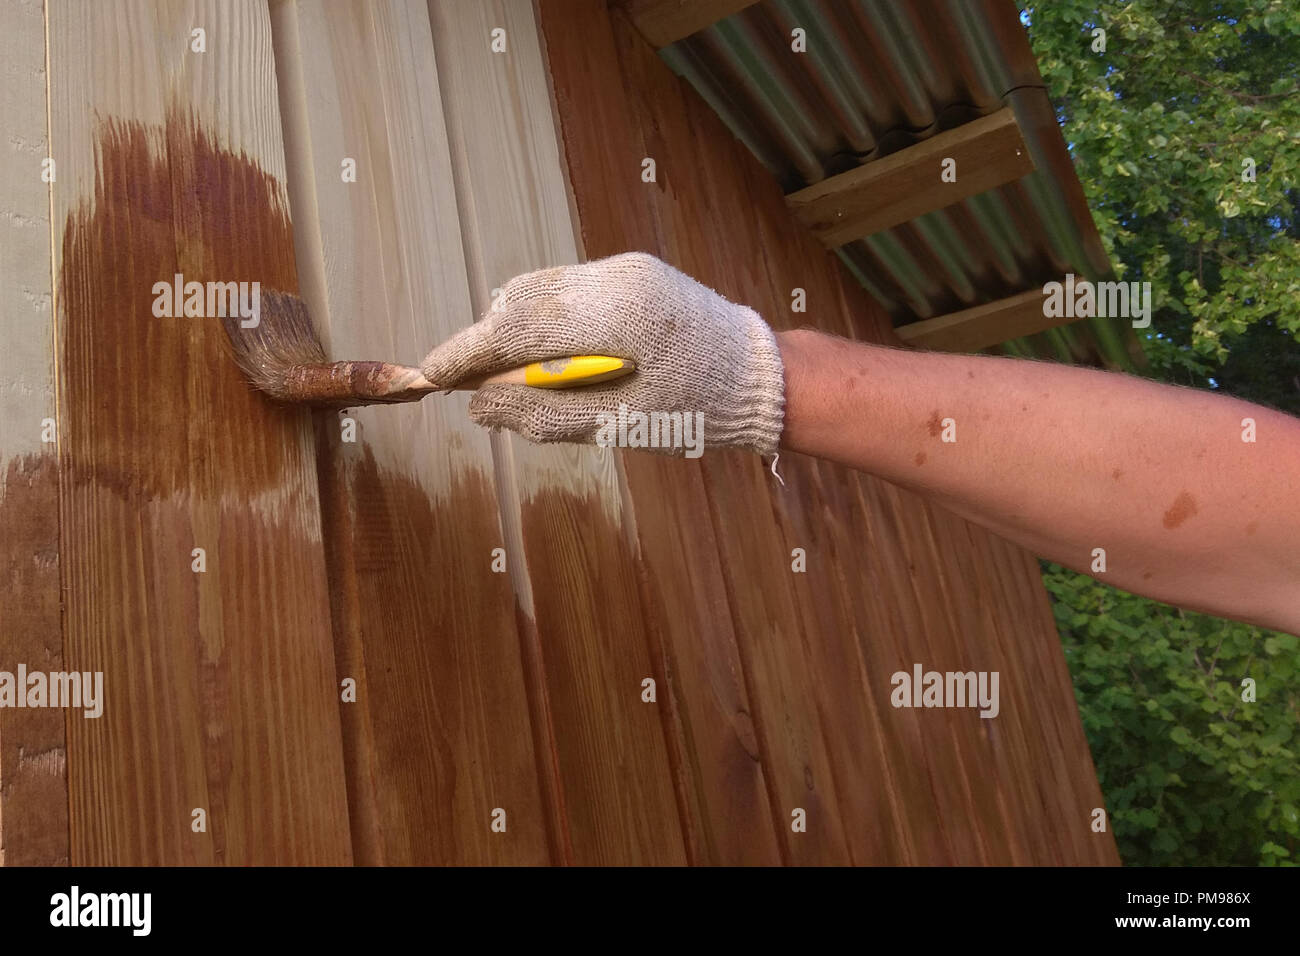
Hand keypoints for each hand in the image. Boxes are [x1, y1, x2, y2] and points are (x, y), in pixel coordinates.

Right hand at [420, 252, 784, 455]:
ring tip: (511, 377)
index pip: (515, 327)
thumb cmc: (695, 411)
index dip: (466, 352)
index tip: (430, 375)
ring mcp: (625, 270)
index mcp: (614, 317)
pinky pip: (567, 290)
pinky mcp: (633, 273)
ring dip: (514, 330)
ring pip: (540, 291)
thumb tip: (479, 406)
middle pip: (520, 300)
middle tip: (468, 385)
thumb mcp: (617, 425)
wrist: (760, 378)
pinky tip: (550, 357)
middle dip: (485, 341)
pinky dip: (545, 321)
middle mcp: (615, 280)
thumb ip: (543, 413)